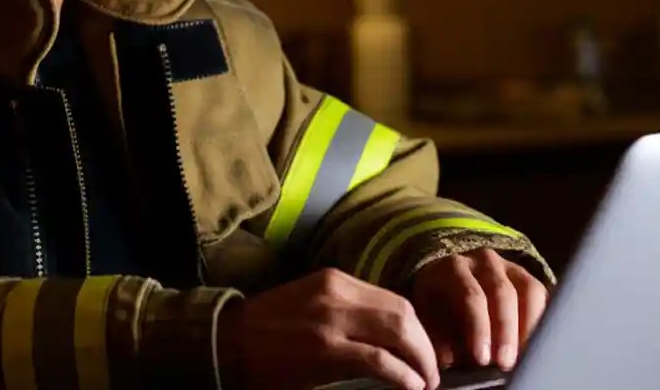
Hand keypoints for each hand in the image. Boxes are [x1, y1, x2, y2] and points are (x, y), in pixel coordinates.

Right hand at [218, 268, 440, 389]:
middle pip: (404, 313)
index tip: (423, 351)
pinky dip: (403, 375)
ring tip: (426, 382)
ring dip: (420, 360)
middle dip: (425, 345)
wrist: (226, 343)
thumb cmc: (267, 331)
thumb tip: (387, 337)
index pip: (393, 299)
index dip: (417, 328)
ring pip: (398, 332)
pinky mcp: (326, 351)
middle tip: (433, 371)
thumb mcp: (310, 304)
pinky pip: (379, 360)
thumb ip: (346, 311)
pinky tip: (410, 387)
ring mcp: (331, 321)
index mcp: (335, 281)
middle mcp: (337, 293)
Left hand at [411, 249, 548, 371]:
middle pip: (502, 293)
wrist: (449, 276)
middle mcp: (484, 261)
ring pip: (528, 291)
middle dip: (505, 332)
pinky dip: (542, 319)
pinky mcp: (528, 277)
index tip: (481, 359)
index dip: (479, 329)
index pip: (471, 297)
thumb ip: (436, 335)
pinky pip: (542, 294)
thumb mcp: (428, 314)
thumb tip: (447, 358)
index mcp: (454, 267)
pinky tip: (538, 342)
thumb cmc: (438, 302)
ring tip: (526, 356)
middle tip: (505, 363)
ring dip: (529, 326)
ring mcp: (509, 265)